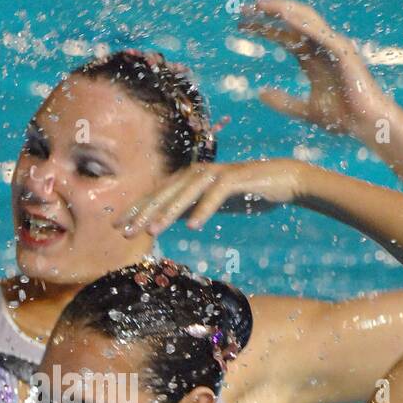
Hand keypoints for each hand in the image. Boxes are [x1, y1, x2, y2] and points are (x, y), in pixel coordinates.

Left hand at [114, 158, 301, 235]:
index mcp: (190, 177)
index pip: (157, 194)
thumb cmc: (247, 193)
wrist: (285, 181)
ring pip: (187, 190)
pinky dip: (205, 208)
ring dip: (169, 210)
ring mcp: (218, 172)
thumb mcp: (211, 204)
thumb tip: (160, 219)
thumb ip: (187, 208)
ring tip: (153, 230)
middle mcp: (200, 171)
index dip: (136, 209)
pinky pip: (217, 193)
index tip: (117, 226)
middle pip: (166, 191)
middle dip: (144, 211)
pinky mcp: (238, 177)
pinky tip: (193, 226)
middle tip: (126, 231)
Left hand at [240, 0, 387, 137]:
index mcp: (313, 58)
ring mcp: (334, 46)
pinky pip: (319, 32)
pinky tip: (284, 16)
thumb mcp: (305, 110)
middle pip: (292, 22)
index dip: (265, 28)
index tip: (243, 23)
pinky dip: (301, 23)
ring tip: (260, 3)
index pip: (284, 36)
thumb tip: (260, 93)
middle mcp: (322, 47)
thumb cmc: (343, 118)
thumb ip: (283, 102)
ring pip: (305, 19)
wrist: (368, 125)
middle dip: (270, 12)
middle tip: (245, 7)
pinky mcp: (342, 51)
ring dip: (282, 9)